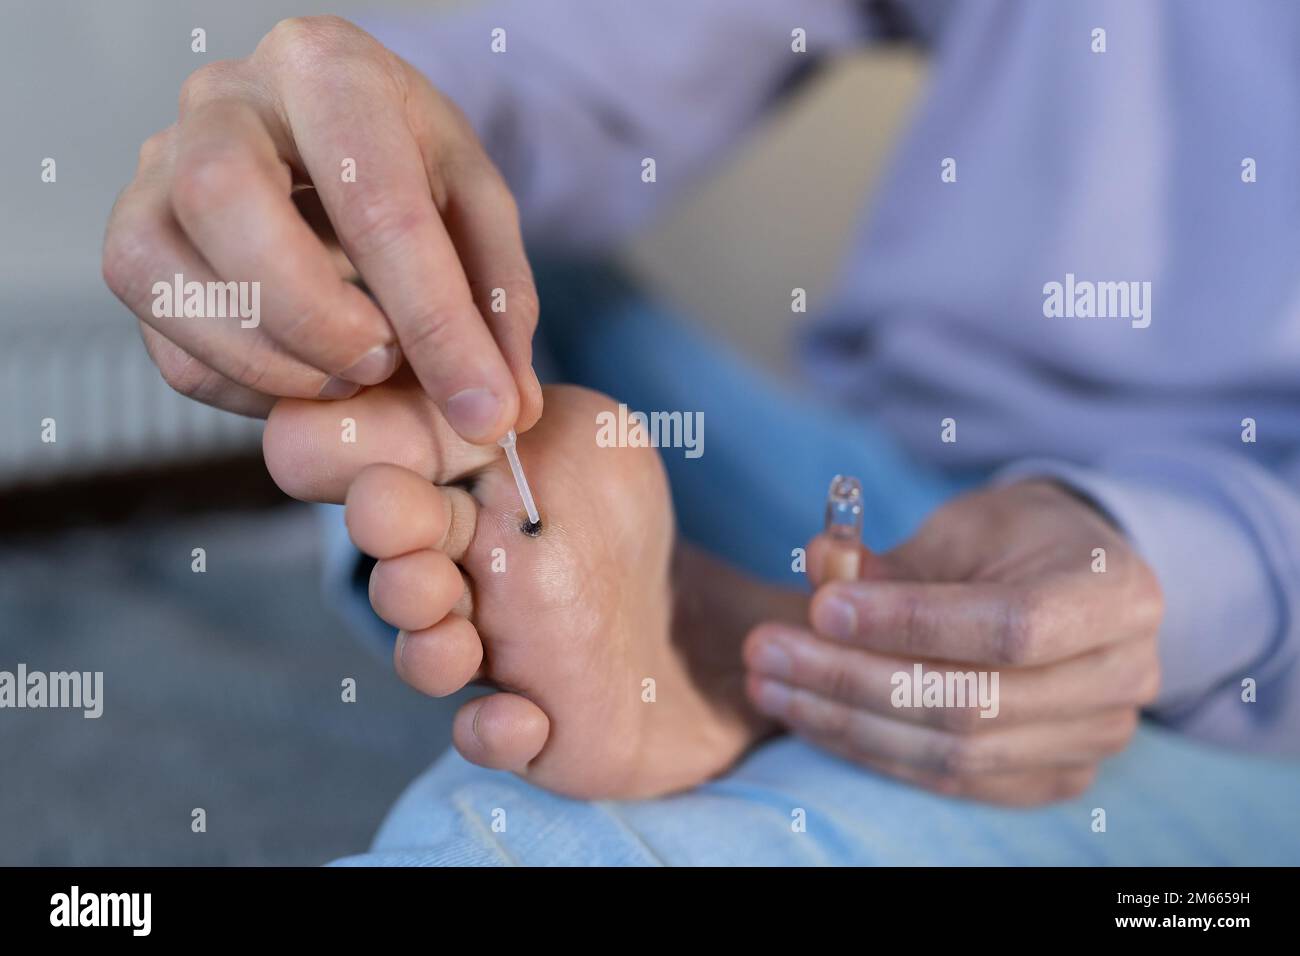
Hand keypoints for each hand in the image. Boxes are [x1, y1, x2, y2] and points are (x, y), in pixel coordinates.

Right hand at [103, 15, 540, 439]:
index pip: (375, 199)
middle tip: (382, 365)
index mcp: (328, 69)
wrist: (334, 138)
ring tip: (349, 378)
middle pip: (222, 198)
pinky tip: (305, 380)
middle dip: (312, 314)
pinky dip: (237, 384)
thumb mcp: (476, 210)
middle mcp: (223, 101)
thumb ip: (498, 303)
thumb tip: (506, 411)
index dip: (435, 322)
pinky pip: (161, 336)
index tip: (484, 410)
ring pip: (156, 267)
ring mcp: (157, 167)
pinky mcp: (131, 240)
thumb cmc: (409, 165)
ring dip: (265, 359)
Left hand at [743, 480, 1163, 804]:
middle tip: (766, 650)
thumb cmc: (1016, 540)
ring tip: (770, 684)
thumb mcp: (965, 524)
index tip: (821, 606)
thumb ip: (897, 555)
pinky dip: (871, 749)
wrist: (1074, 583)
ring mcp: (1096, 737)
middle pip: (973, 701)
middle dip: (852, 678)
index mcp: (1118, 595)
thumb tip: (820, 564)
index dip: (910, 623)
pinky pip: (951, 779)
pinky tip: (811, 715)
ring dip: (846, 721)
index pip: (1011, 626)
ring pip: (954, 751)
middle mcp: (1124, 675)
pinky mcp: (1055, 775)